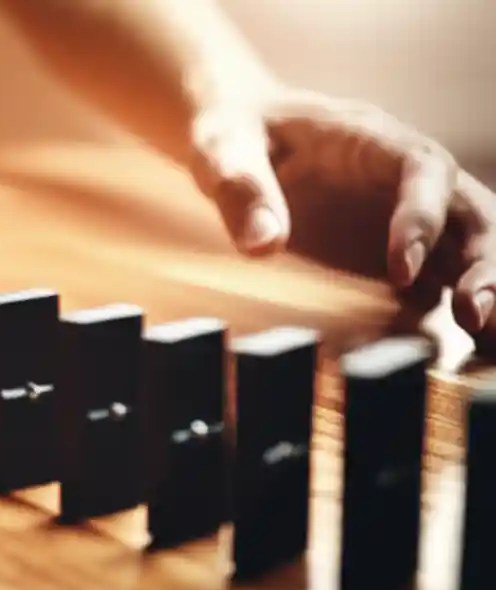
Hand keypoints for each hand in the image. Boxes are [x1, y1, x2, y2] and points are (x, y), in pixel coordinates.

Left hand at [188, 87, 495, 346]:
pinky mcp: (394, 253)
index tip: (401, 272)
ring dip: (484, 289)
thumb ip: (241, 190)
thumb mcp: (222, 148)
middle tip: (475, 315)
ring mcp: (404, 218)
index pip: (423, 170)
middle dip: (483, 261)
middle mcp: (405, 179)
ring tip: (485, 337)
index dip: (423, 219)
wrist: (236, 140)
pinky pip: (435, 281)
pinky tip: (449, 351)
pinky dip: (448, 312)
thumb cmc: (233, 134)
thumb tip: (262, 246)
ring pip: (467, 249)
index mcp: (372, 139)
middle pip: (470, 212)